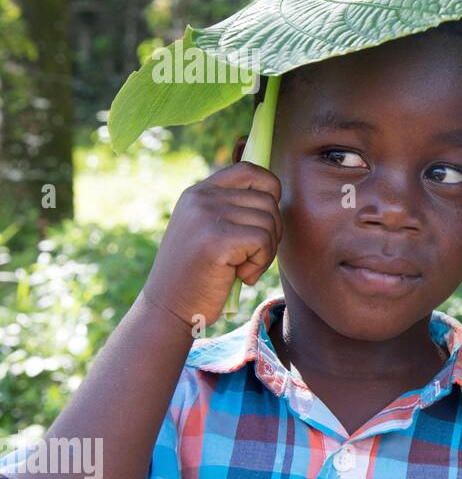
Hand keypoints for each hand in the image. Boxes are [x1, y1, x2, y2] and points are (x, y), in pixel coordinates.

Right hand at [141, 161, 283, 329]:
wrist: (169, 308)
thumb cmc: (197, 275)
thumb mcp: (209, 231)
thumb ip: (232, 209)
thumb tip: (274, 191)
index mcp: (198, 192)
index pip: (249, 170)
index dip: (270, 190)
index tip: (265, 219)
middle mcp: (201, 197)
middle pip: (268, 200)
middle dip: (271, 232)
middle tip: (251, 257)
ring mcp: (207, 215)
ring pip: (269, 222)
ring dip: (265, 252)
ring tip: (240, 268)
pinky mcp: (217, 238)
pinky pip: (264, 241)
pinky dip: (260, 264)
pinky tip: (239, 276)